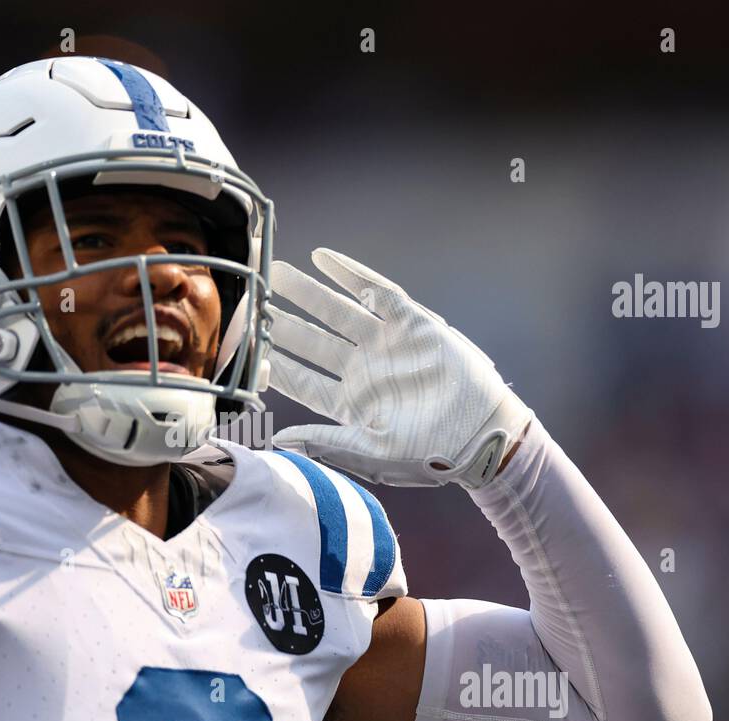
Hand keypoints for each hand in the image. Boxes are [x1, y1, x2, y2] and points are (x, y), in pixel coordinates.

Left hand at [267, 248, 531, 487]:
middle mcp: (363, 371)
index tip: (245, 351)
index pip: (302, 381)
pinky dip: (351, 275)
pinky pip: (377, 293)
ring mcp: (386, 345)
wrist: (483, 436)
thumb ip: (325, 442)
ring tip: (278, 272)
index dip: (274, 365)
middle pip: (312, 341)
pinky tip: (324, 258)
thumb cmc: (430, 455)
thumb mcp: (371, 454)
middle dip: (283, 323)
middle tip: (252, 301)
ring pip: (337, 313)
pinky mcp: (412, 324)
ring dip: (308, 292)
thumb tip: (279, 441)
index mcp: (350, 404)